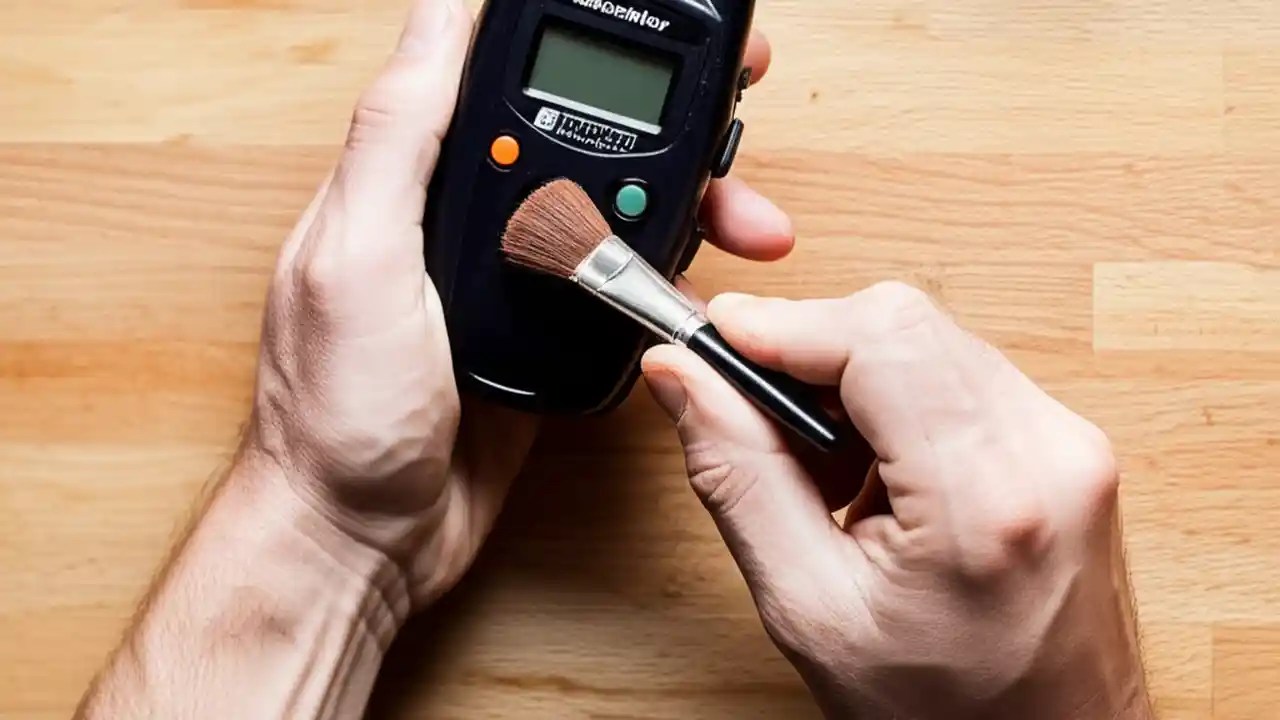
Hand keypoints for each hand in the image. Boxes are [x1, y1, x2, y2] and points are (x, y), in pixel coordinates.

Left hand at [243, 0, 789, 609]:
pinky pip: (623, 286)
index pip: (503, 75)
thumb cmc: (338, 411)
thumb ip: (400, 136)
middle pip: (585, 139)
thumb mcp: (358, 256)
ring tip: (745, 219)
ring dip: (688, 205)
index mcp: (416, 179)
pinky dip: (671, 277)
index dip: (577, 41)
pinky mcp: (549, 332)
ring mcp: (514, 277)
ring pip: (618, 210)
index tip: (660, 19)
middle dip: (668, 127)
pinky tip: (704, 278)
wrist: (365, 538)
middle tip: (733, 114)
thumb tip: (438, 14)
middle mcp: (468, 217)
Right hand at [642, 283, 1152, 719]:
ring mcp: (1070, 442)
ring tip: (826, 471)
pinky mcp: (1068, 444)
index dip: (783, 322)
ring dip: (854, 379)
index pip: (880, 336)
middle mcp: (1049, 451)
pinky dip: (897, 399)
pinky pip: (962, 372)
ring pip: (931, 338)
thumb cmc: (946, 717)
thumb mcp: (811, 611)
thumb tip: (681, 377)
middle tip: (757, 415)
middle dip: (811, 349)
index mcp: (986, 498)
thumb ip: (739, 478)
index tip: (716, 338)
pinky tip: (874, 472)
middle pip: (905, 322)